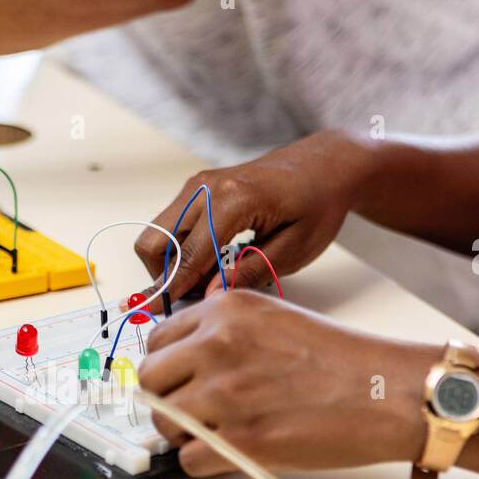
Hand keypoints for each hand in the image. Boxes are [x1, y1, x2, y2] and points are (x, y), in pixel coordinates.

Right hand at [132, 129, 373, 309]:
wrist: (324, 165)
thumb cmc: (318, 204)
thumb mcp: (294, 249)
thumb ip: (250, 272)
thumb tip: (211, 295)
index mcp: (233, 200)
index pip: (187, 255)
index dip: (171, 289)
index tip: (155, 313)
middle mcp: (206, 187)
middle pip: (154, 241)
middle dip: (164, 275)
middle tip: (195, 295)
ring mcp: (198, 184)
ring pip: (157, 234)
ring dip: (172, 263)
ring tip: (209, 279)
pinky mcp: (197, 188)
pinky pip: (171, 225)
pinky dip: (180, 249)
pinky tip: (211, 262)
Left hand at [137, 289, 432, 475]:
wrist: (389, 392)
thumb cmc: (343, 360)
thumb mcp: (276, 317)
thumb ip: (227, 329)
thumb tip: (187, 354)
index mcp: (225, 311)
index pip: (157, 339)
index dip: (170, 365)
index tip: (183, 379)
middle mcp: (217, 346)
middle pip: (149, 380)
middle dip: (167, 398)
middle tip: (195, 411)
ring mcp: (225, 394)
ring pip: (163, 421)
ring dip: (185, 433)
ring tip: (220, 432)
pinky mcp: (240, 440)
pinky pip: (188, 459)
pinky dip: (205, 462)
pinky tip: (233, 452)